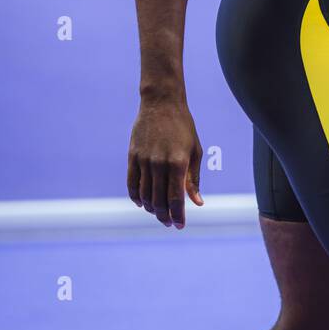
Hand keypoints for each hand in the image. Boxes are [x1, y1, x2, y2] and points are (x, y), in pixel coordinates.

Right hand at [127, 98, 203, 228]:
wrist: (161, 103)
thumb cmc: (183, 127)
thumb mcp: (195, 151)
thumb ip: (194, 179)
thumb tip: (197, 203)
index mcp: (178, 163)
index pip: (175, 199)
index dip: (177, 216)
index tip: (179, 226)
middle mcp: (159, 164)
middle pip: (159, 200)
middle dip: (165, 216)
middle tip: (169, 223)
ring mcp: (144, 161)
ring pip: (145, 195)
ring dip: (151, 208)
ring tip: (158, 213)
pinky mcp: (132, 157)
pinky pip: (132, 184)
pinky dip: (136, 197)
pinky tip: (142, 203)